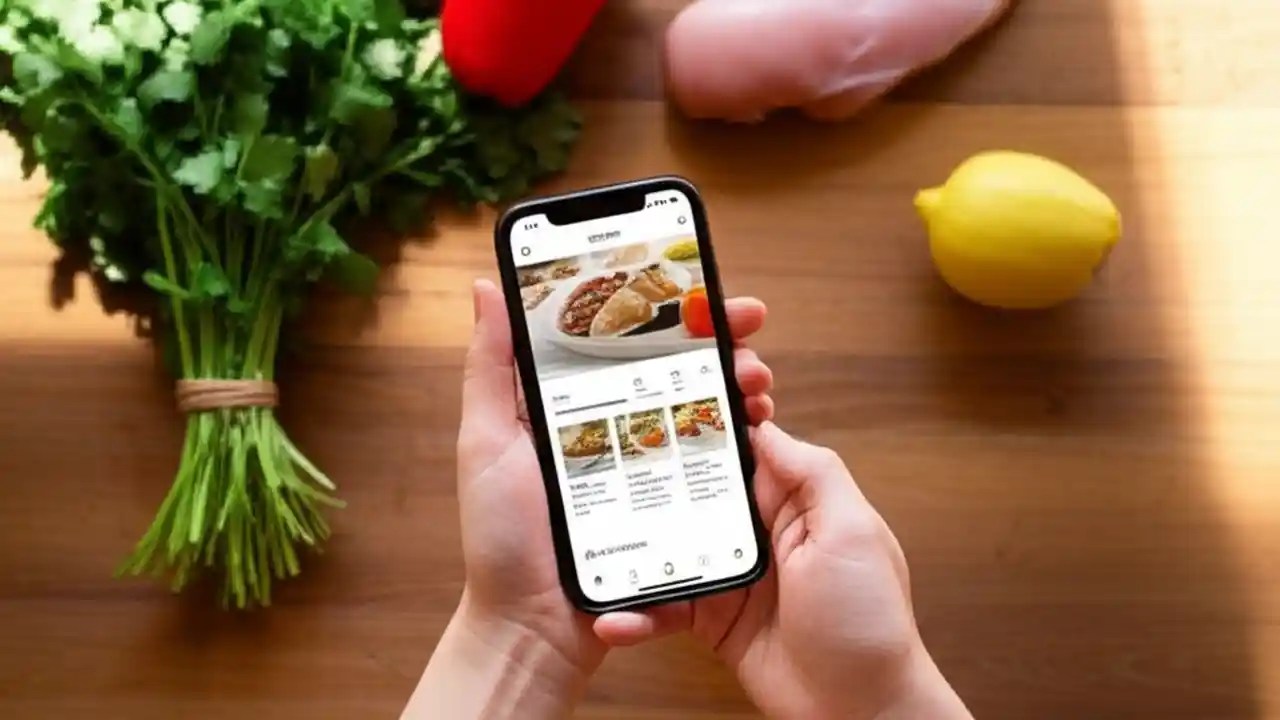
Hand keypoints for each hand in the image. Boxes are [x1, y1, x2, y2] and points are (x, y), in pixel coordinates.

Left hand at [405, 279, 775, 718]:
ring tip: (758, 379)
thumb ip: (490, 367)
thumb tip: (487, 286)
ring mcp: (643, 464)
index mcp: (570, 404)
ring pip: (702, 407)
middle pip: (674, 366)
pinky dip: (739, 438)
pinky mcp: (668, 503)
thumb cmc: (501, 538)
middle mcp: (612, 426)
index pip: (621, 339)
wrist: (534, 627)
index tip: (701, 284)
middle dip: (719, 340)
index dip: (660, 306)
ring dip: (738, 383)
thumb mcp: (486, 441)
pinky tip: (756, 426)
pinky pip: (709, 462)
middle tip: (749, 330)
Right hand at [595, 424, 970, 719]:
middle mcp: (761, 532)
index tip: (662, 400)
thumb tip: (764, 426)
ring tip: (590, 547)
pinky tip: (615, 616)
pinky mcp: (713, 619)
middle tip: (604, 468)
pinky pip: (666, 608)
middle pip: (696, 491)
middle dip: (652, 480)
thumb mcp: (852, 532)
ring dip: (634, 550)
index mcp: (796, 502)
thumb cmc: (870, 622)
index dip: (708, 423)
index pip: (745, 447)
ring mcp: (733, 576)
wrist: (861, 711)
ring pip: (670, 548)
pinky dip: (639, 613)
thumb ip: (812, 473)